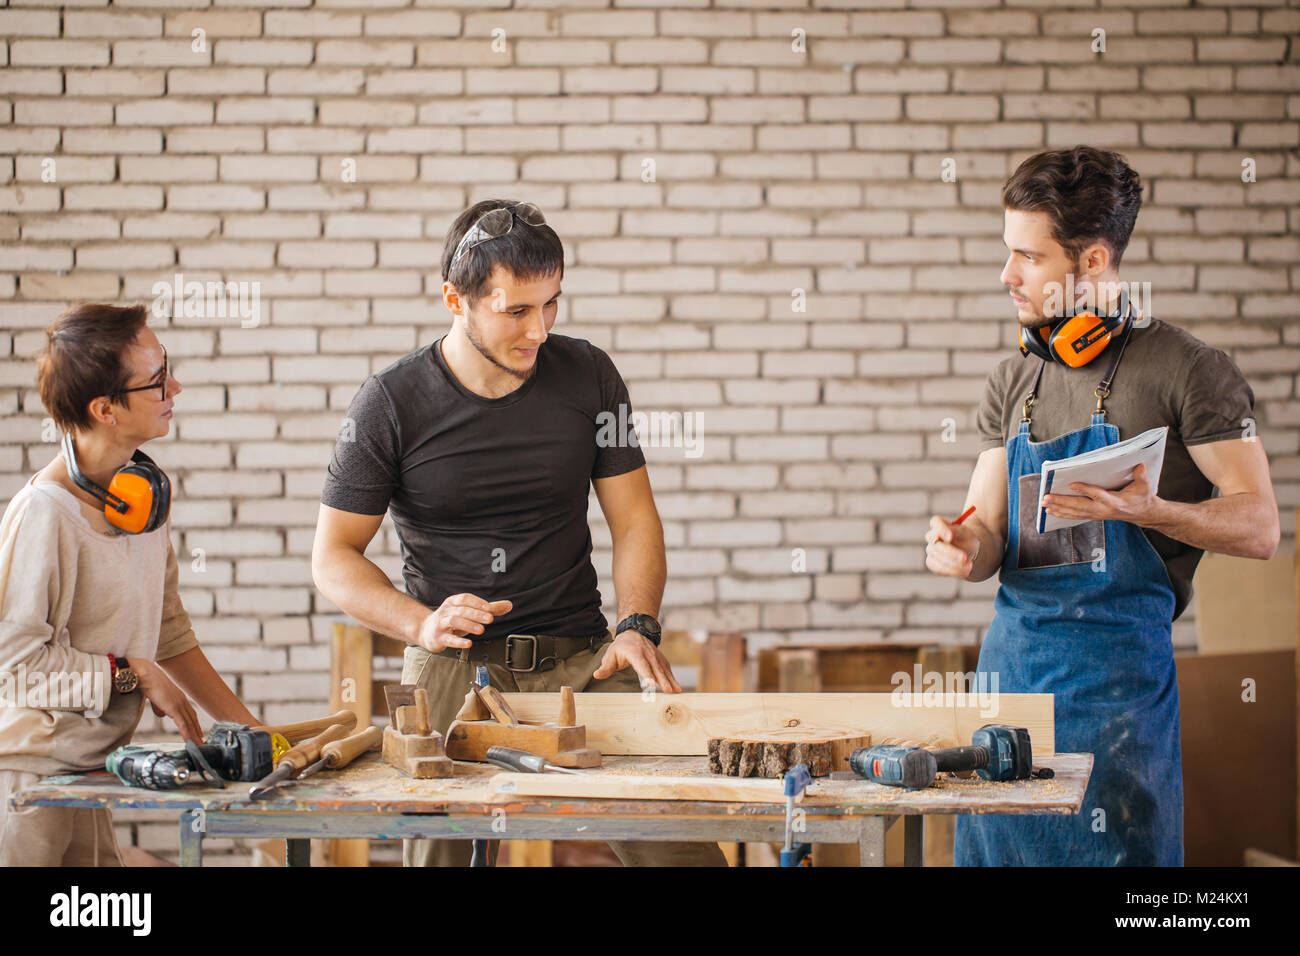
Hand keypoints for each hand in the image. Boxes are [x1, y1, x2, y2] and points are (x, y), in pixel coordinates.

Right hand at [133, 660, 202, 744]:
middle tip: (201, 743)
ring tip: (198, 745)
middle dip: (197, 732)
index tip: (197, 733)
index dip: (194, 724)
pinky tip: (189, 741)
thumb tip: (162, 714)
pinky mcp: (174, 707)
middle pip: (193, 719)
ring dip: (194, 736)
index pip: (189, 713)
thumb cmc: (148, 683)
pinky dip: (187, 734)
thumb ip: (160, 706)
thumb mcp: (156, 698)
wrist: (144, 675)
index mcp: (178, 697)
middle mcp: (182, 700)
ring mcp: (179, 704)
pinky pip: (183, 724)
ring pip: (190, 723)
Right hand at [415, 593, 512, 652]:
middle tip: (490, 619)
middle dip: (476, 614)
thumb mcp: (469, 613)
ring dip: (468, 625)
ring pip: (454, 621)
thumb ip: (489, 609)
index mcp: (454, 602)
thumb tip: (509, 605)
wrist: (425, 630)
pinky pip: (448, 639)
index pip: (466, 599)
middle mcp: (446, 611)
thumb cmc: (452, 620)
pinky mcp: (438, 637)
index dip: (478, 603)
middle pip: (462, 610)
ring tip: (481, 630)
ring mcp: (441, 624)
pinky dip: (458, 641)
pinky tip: (469, 644)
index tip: (490, 608)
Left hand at [592, 631, 681, 693]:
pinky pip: (667, 669)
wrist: (634, 633)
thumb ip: (605, 667)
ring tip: (676, 692)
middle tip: (668, 691)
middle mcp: (648, 654)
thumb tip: (597, 675)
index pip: (641, 665)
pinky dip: (673, 678)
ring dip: (671, 680)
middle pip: (655, 668)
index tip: (651, 684)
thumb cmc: (621, 647)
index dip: (647, 675)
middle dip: (662, 680)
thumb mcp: (610, 654)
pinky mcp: (661, 659)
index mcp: (634, 653)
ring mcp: (656, 656)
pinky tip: (677, 688)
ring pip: (664, 669)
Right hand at [925, 514, 979, 578]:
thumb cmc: (967, 539)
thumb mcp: (968, 535)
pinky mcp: (931, 562)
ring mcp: (930, 549)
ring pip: (937, 557)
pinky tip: (965, 570)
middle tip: (964, 558)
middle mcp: (932, 536)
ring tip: (970, 566)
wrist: (966, 550)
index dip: (941, 529)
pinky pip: (938, 568)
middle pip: (935, 542)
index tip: (950, 537)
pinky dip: (952, 570)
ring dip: (954, 563)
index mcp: (940, 523)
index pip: (936, 522)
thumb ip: (959, 535)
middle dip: (950, 552)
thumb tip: (948, 540)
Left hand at [1042, 463, 1159, 524]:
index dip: (1084, 489)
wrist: (1144, 514)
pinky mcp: (1094, 515)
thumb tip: (1140, 466)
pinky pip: (1076, 516)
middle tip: (1046, 498)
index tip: (1072, 484)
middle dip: (1062, 502)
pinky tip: (1051, 511)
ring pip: (1075, 512)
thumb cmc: (1142, 497)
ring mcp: (1097, 514)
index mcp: (1114, 501)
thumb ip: (1142, 476)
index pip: (1096, 494)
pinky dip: (1063, 513)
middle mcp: (1103, 509)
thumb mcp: (1145, 486)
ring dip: (1058, 508)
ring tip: (1044, 504)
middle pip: (1080, 506)